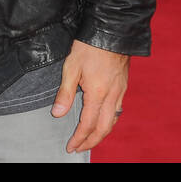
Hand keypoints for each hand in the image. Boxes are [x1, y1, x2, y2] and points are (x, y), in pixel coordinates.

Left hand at [53, 39, 128, 153]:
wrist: (110, 33)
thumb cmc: (88, 48)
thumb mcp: (71, 68)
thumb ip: (65, 93)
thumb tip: (58, 114)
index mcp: (97, 94)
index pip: (88, 124)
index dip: (79, 138)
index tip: (70, 147)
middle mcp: (112, 96)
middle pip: (103, 128)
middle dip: (91, 141)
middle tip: (78, 148)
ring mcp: (120, 92)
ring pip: (112, 121)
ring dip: (100, 134)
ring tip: (88, 140)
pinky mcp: (123, 87)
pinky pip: (117, 111)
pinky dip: (108, 122)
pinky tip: (101, 122)